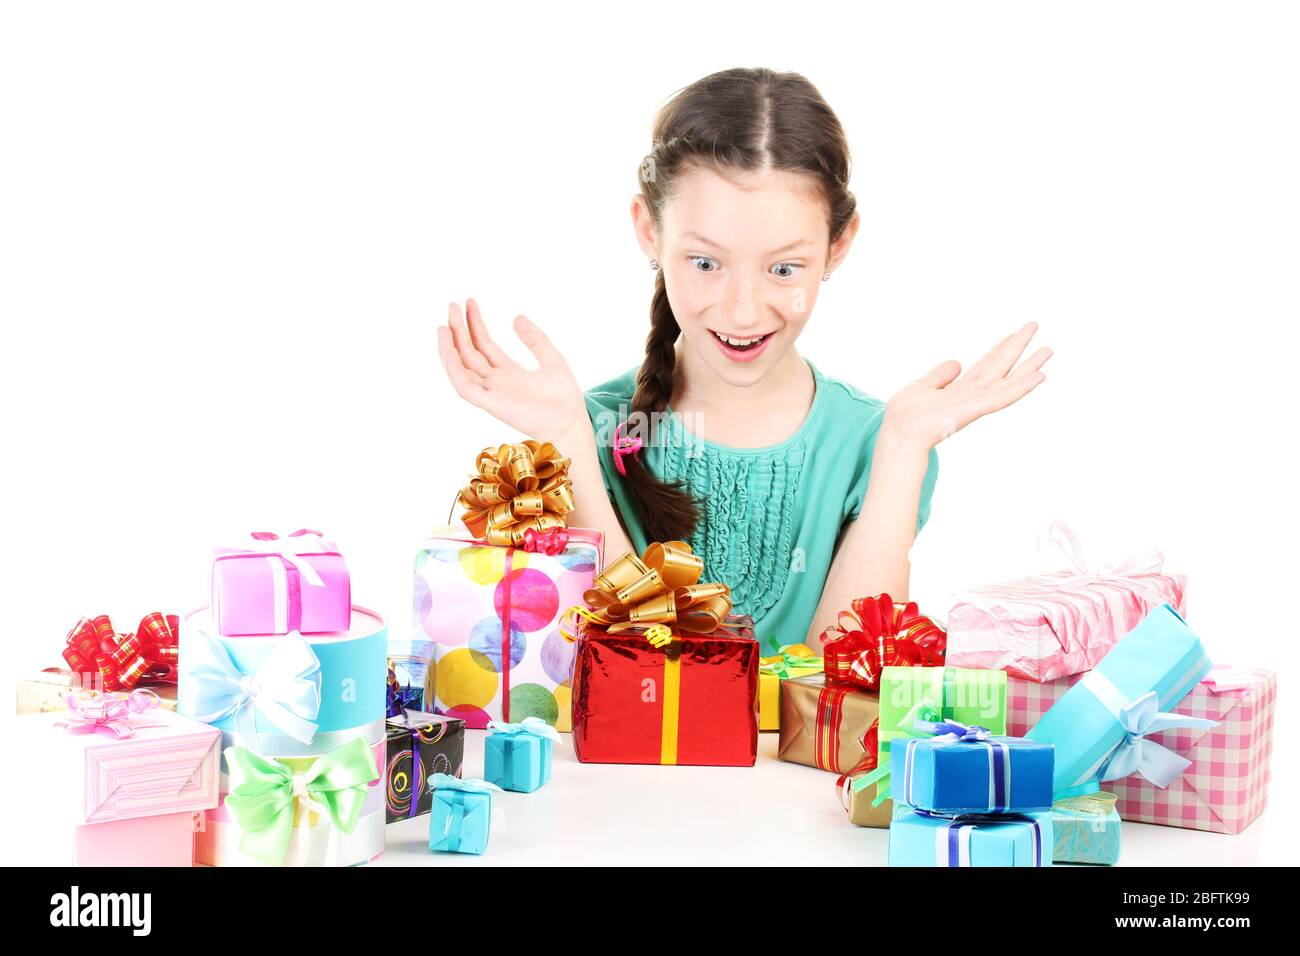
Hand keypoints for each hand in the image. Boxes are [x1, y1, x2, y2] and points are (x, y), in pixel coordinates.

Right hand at [437, 299, 586, 439]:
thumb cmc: (565, 398)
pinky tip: (449, 350)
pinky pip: (465, 387)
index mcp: (508, 373)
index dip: (475, 324)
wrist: (572, 421)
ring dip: (450, 348)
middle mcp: (496, 383)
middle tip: (452, 305)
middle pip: (469, 353)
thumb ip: (535, 339)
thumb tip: (516, 317)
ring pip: (461, 369)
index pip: (484, 345)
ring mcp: (491, 393)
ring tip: (443, 326)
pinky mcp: (491, 404)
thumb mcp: (551, 358)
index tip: (469, 302)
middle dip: (459, 330)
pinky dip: (454, 369)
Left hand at [883, 322, 1051, 448]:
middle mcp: (972, 395)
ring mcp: (976, 403)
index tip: (1014, 333)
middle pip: (1001, 367)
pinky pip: (1003, 397)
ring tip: (1048, 349)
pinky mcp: (975, 409)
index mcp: (960, 390)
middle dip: (1017, 347)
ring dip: (1029, 366)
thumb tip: (957, 362)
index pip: (985, 365)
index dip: (999, 348)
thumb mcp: (922, 386)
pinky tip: (1039, 376)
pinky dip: (1022, 387)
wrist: (899, 432)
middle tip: (1034, 326)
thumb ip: (939, 375)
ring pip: (1009, 381)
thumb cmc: (906, 415)